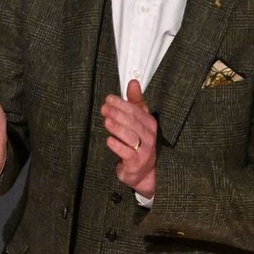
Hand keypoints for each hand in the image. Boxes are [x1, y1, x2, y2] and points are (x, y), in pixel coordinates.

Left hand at [102, 79, 157, 197]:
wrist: (144, 171)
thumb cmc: (140, 142)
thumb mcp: (139, 121)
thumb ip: (135, 102)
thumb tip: (133, 82)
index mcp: (149, 123)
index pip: (137, 111)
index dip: (123, 104)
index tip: (109, 98)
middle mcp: (149, 136)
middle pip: (133, 122)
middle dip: (118, 113)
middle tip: (104, 108)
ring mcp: (144, 150)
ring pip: (131, 136)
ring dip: (118, 128)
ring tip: (106, 121)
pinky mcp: (136, 163)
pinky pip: (127, 153)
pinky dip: (118, 146)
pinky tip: (109, 140)